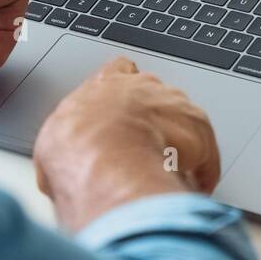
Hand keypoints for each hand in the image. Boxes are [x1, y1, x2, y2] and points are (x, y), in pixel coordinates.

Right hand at [33, 57, 222, 230]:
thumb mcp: (53, 146)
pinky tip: (195, 189)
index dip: (127, 89)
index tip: (127, 108)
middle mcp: (142, 86)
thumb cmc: (74, 152)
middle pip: (157, 95)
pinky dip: (203, 169)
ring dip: (181, 145)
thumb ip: (66, 146)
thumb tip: (64, 170)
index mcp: (104, 85)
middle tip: (148, 153)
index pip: (119, 70)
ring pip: (183, 122)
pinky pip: (206, 151)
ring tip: (172, 175)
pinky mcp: (199, 127)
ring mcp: (173, 103)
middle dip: (157, 121)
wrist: (104, 159)